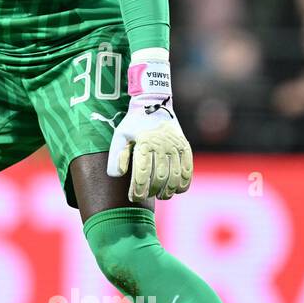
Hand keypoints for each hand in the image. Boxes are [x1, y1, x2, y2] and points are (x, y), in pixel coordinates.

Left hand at [106, 52, 192, 200]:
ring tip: (161, 196)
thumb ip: (115, 156)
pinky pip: (188, 169)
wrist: (154, 104)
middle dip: (152, 191)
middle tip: (146, 197)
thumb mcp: (119, 136)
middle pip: (159, 176)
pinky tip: (178, 190)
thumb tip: (115, 176)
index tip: (134, 198)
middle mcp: (161, 144)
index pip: (142, 172)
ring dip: (169, 190)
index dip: (138, 189)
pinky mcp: (185, 147)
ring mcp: (175, 145)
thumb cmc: (133, 124)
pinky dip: (184, 182)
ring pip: (175, 175)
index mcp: (144, 142)